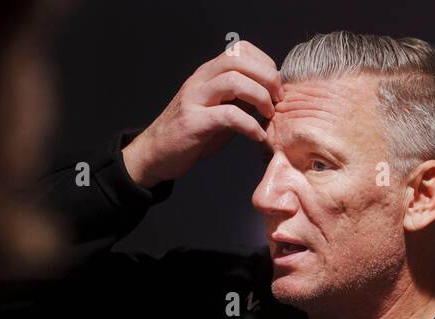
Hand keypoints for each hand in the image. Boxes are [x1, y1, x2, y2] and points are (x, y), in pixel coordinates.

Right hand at [121, 40, 280, 187]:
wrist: (156, 153)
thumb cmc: (192, 133)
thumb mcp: (220, 110)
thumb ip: (241, 100)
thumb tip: (271, 96)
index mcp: (208, 73)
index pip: (240, 50)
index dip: (264, 63)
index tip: (276, 87)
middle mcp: (200, 80)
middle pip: (239, 60)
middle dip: (267, 77)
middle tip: (278, 100)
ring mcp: (195, 99)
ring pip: (234, 81)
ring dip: (260, 97)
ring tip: (268, 115)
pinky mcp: (193, 122)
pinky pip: (228, 115)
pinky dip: (250, 125)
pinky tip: (257, 136)